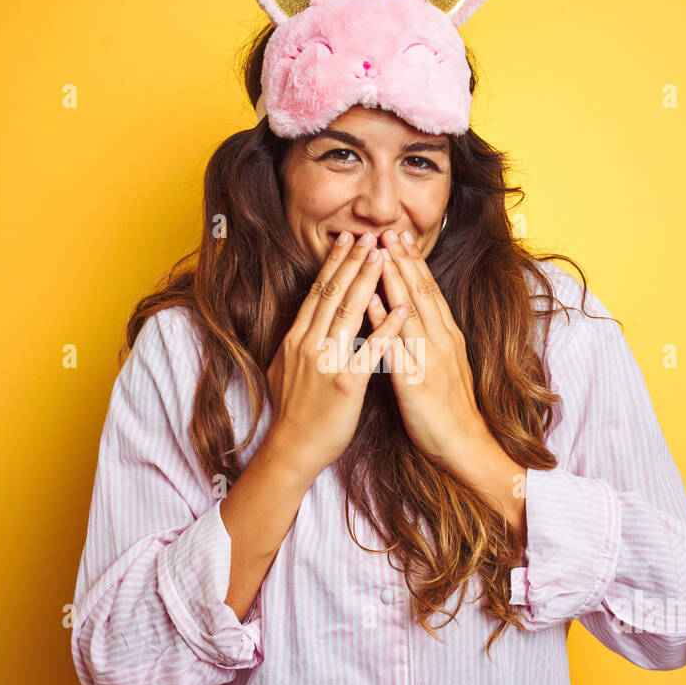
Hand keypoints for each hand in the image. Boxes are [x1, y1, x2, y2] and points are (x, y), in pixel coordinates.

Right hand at [264, 231, 408, 481]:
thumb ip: (297, 343)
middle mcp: (309, 345)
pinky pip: (370, 350)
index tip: (348, 240)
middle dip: (353, 262)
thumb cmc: (293, 412)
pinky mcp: (346, 384)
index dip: (334, 263)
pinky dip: (386, 327)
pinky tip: (400, 308)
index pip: (317, 292)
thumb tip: (301, 322)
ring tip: (384, 257)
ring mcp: (327, 363)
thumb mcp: (284, 369)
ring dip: (368, 281)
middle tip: (370, 236)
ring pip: (349, 313)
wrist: (293, 448)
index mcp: (296, 339)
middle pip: (333, 294)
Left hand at [364, 229, 487, 472]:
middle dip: (403, 260)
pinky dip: (383, 320)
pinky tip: (370, 302)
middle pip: (421, 292)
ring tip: (377, 253)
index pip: (430, 292)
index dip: (415, 264)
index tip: (400, 239)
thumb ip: (431, 342)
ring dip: (393, 280)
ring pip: (410, 310)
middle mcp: (441, 341)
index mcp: (448, 337)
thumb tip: (413, 320)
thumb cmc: (449, 411)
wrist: (463, 444)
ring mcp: (430, 358)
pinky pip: (396, 344)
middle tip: (387, 231)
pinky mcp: (416, 379)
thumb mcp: (445, 367)